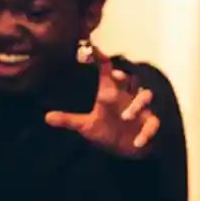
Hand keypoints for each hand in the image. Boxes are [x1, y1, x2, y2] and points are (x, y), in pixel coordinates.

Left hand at [44, 49, 159, 157]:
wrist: (126, 150)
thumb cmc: (108, 132)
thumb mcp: (87, 127)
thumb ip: (69, 121)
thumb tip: (46, 117)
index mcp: (111, 94)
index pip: (108, 73)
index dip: (103, 61)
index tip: (95, 50)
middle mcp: (127, 97)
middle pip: (130, 79)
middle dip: (124, 76)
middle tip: (115, 76)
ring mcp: (141, 110)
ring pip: (146, 96)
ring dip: (137, 104)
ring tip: (125, 116)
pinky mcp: (150, 124)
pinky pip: (153, 123)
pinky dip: (146, 132)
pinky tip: (137, 142)